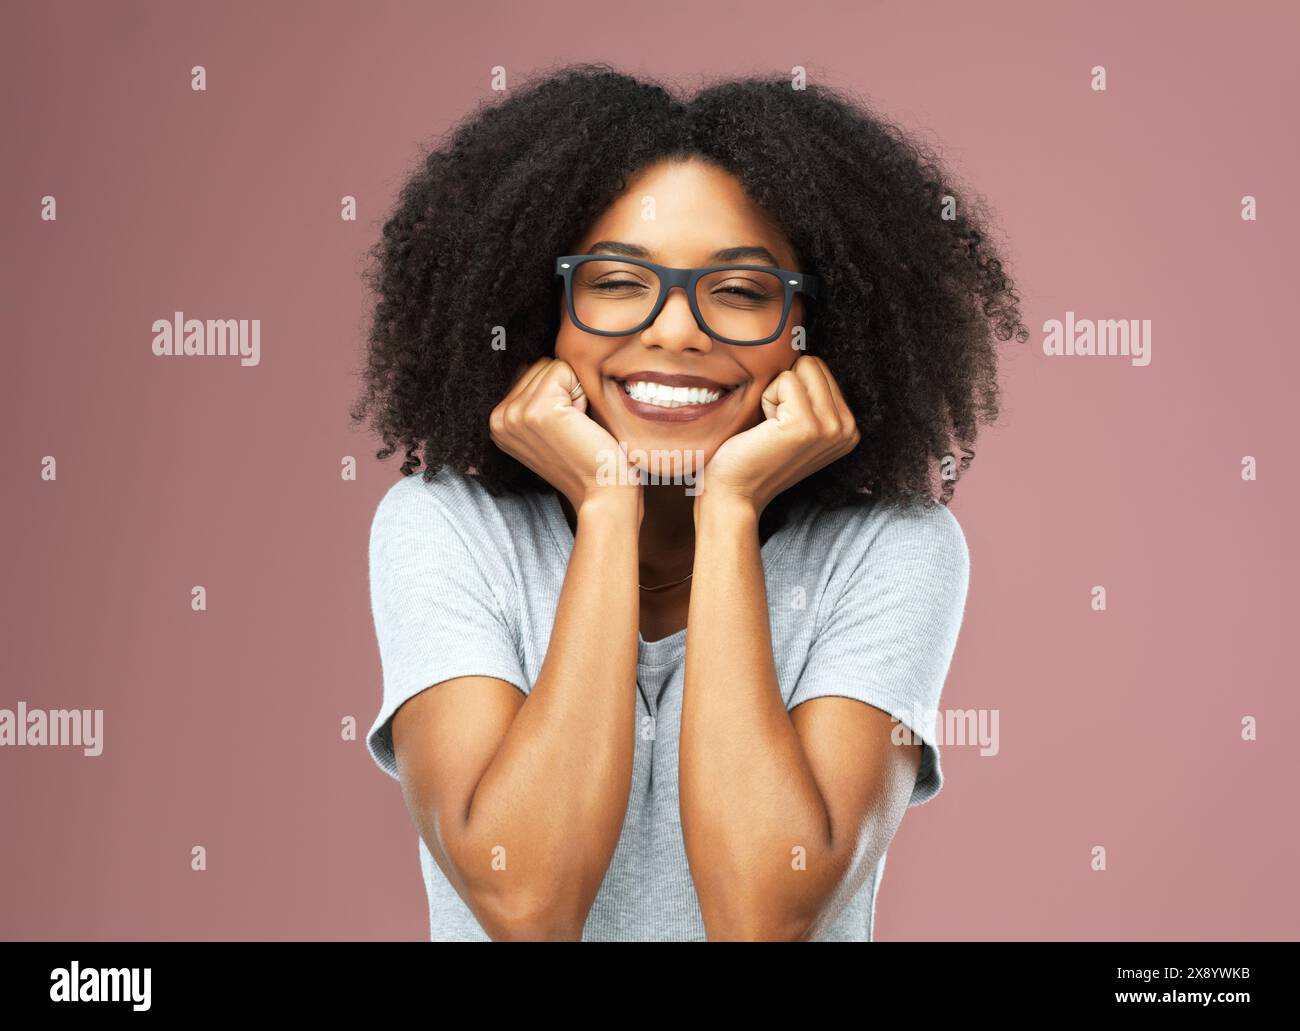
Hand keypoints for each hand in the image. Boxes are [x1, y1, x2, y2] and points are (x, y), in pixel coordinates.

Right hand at [488, 357, 640, 515]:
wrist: (603, 491)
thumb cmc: (586, 456)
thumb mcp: (548, 425)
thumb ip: (534, 395)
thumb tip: (539, 358)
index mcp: (497, 420)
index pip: (529, 371)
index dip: (557, 394)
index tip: (562, 428)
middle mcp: (498, 417)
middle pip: (539, 365)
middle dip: (565, 391)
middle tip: (572, 428)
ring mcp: (514, 414)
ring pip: (552, 366)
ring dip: (574, 393)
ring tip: (575, 427)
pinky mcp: (538, 410)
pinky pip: (564, 370)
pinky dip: (581, 394)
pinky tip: (580, 423)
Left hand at [698, 355, 859, 516]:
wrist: (734, 492)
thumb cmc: (754, 453)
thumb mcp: (795, 422)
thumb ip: (812, 395)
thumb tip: (804, 350)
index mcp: (848, 427)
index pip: (821, 369)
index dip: (791, 390)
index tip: (783, 425)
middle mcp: (848, 429)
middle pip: (814, 363)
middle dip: (786, 387)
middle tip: (774, 425)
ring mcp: (831, 428)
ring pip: (802, 367)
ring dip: (776, 393)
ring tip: (771, 427)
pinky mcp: (807, 425)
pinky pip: (785, 380)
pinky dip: (767, 399)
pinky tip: (765, 430)